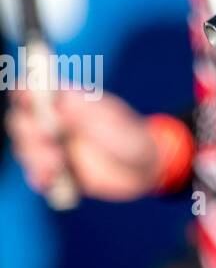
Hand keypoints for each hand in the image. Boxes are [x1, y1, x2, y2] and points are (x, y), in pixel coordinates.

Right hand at [4, 89, 159, 201]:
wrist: (142, 169)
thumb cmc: (130, 137)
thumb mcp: (113, 124)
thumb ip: (87, 115)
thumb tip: (61, 100)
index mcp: (68, 101)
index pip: (35, 89)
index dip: (24, 90)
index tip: (25, 96)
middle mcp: (54, 122)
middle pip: (21, 120)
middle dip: (27, 129)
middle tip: (47, 136)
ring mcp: (52, 147)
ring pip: (25, 147)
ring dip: (35, 155)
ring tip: (57, 162)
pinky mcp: (53, 171)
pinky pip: (35, 174)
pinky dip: (39, 176)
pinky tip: (53, 178)